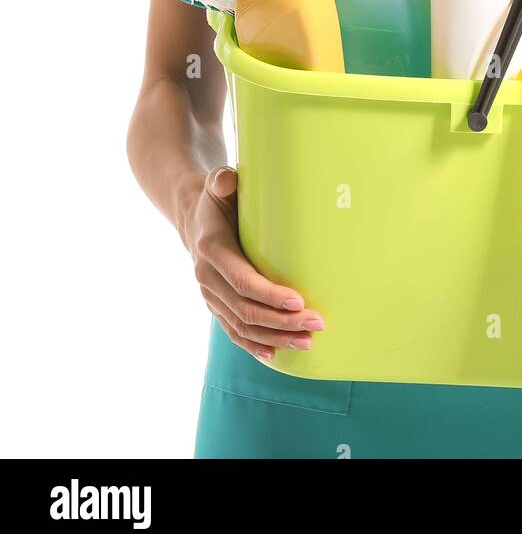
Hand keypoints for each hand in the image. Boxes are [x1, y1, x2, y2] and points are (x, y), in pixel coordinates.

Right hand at [181, 165, 324, 361]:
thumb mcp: (217, 184)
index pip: (242, 280)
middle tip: (317, 323)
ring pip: (242, 326)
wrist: (192, 218)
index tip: (299, 301)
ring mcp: (210, 296)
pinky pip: (233, 331)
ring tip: (308, 342)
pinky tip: (275, 354)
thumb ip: (222, 180)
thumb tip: (227, 179)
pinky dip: (254, 345)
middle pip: (246, 309)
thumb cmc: (217, 198)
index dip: (270, 294)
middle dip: (282, 321)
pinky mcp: (216, 305)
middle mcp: (207, 277)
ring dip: (275, 338)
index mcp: (212, 249)